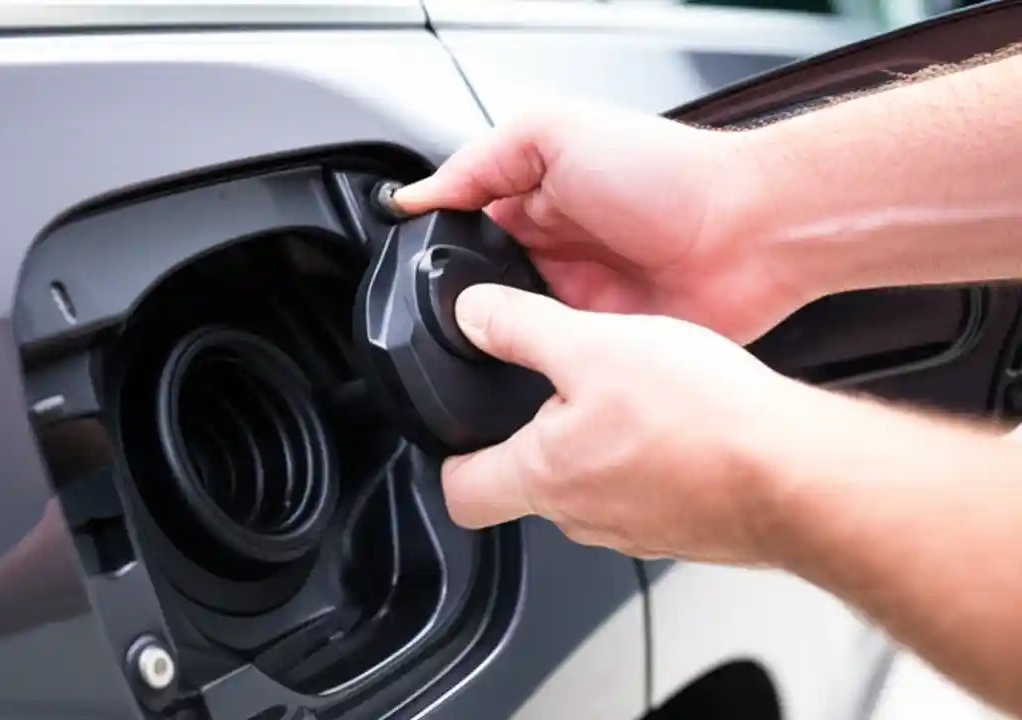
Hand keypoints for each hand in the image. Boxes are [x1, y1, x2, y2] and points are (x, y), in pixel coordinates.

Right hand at [394, 101, 803, 344]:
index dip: (434, 252)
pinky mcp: (608, 346)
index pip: (462, 233)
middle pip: (481, 290)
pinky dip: (541, 369)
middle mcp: (554, 255)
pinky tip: (529, 367)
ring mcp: (581, 304)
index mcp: (535, 202)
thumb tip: (416, 197)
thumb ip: (479, 161)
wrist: (748, 232)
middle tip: (449, 313)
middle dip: (461, 305)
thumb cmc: (667, 173)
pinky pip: (559, 364)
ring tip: (488, 340)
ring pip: (514, 333)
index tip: (410, 270)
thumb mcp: (554, 132)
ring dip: (498, 339)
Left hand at [441, 283, 810, 563]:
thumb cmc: (701, 419)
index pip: (460, 494)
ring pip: (592, 488)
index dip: (450, 460)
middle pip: (528, 487)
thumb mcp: (594, 344)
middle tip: (556, 389)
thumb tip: (474, 315)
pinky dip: (652, 460)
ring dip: (599, 446)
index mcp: (544, 476)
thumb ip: (522, 329)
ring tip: (629, 396)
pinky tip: (680, 420)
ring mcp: (637, 529)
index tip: (459, 433)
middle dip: (533, 440)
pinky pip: (649, 492)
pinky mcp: (686, 527)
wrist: (799, 473)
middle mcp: (583, 517)